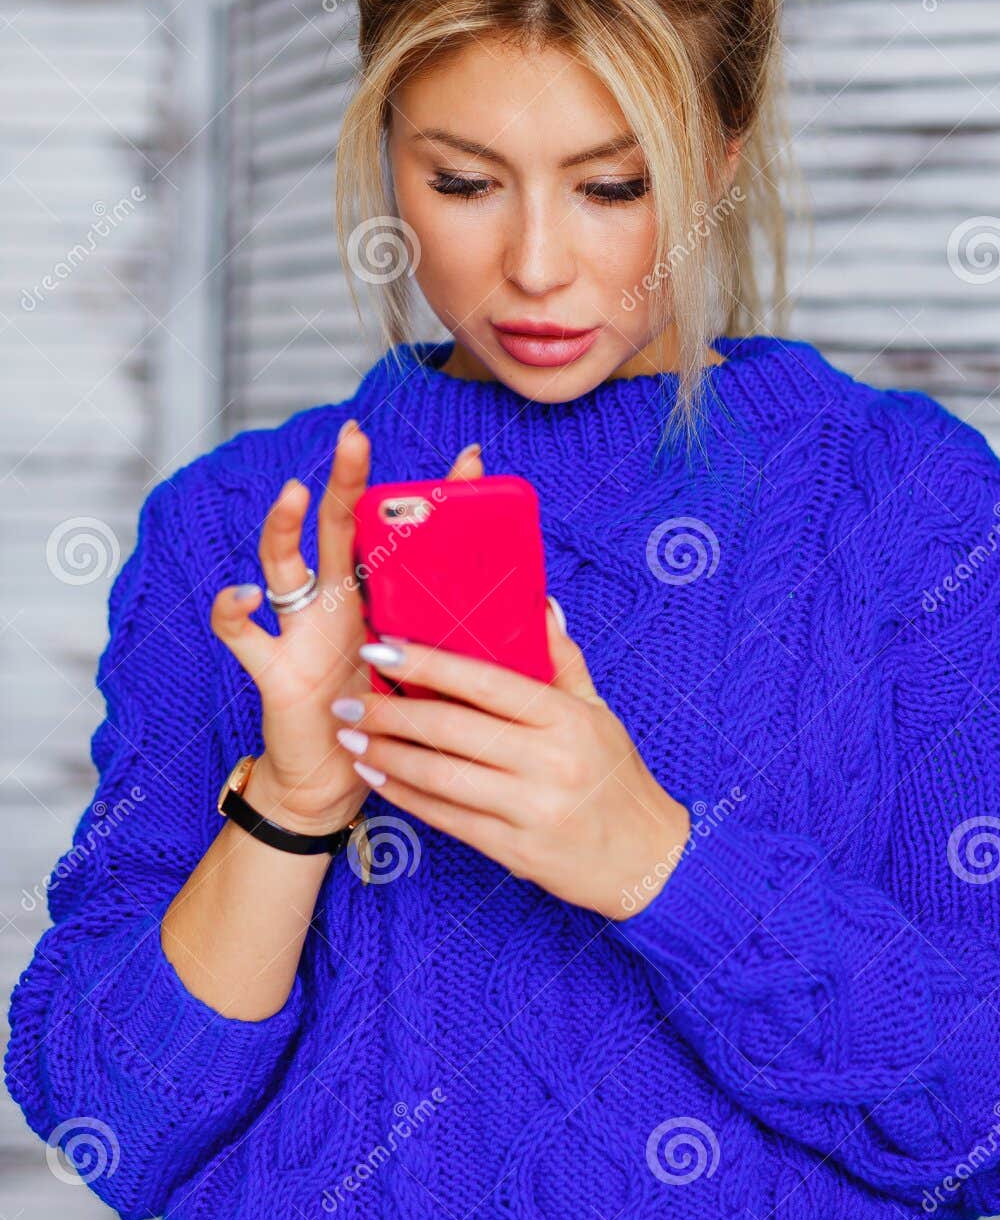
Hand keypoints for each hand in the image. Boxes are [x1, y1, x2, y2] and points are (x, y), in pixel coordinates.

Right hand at [210, 423, 485, 832]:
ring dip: (283, 526)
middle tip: (357, 436)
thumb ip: (474, 639)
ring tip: (292, 492)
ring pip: (283, 563)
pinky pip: (243, 635)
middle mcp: (336, 602)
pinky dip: (235, 610)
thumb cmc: (390, 726)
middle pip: (338, 527)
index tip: (471, 459)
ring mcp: (301, 630)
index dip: (434, 497)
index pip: (403, 532)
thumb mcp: (434, 674)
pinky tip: (247, 593)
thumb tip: (544, 611)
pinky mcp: (275, 668)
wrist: (339, 783)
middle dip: (346, 481)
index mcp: (378, 599)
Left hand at [332, 603, 691, 917]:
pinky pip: (447, 818)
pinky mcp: (516, 850)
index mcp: (566, 719)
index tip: (381, 647)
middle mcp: (548, 761)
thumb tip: (540, 607)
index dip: (428, 663)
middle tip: (347, 699)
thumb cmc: (617, 779)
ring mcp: (532, 809)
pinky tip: (377, 776)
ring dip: (386, 754)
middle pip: (451, 728)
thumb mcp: (599, 713)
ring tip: (349, 736)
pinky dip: (405, 796)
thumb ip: (564, 661)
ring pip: (441, 776)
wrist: (649, 859)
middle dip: (390, 711)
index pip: (485, 681)